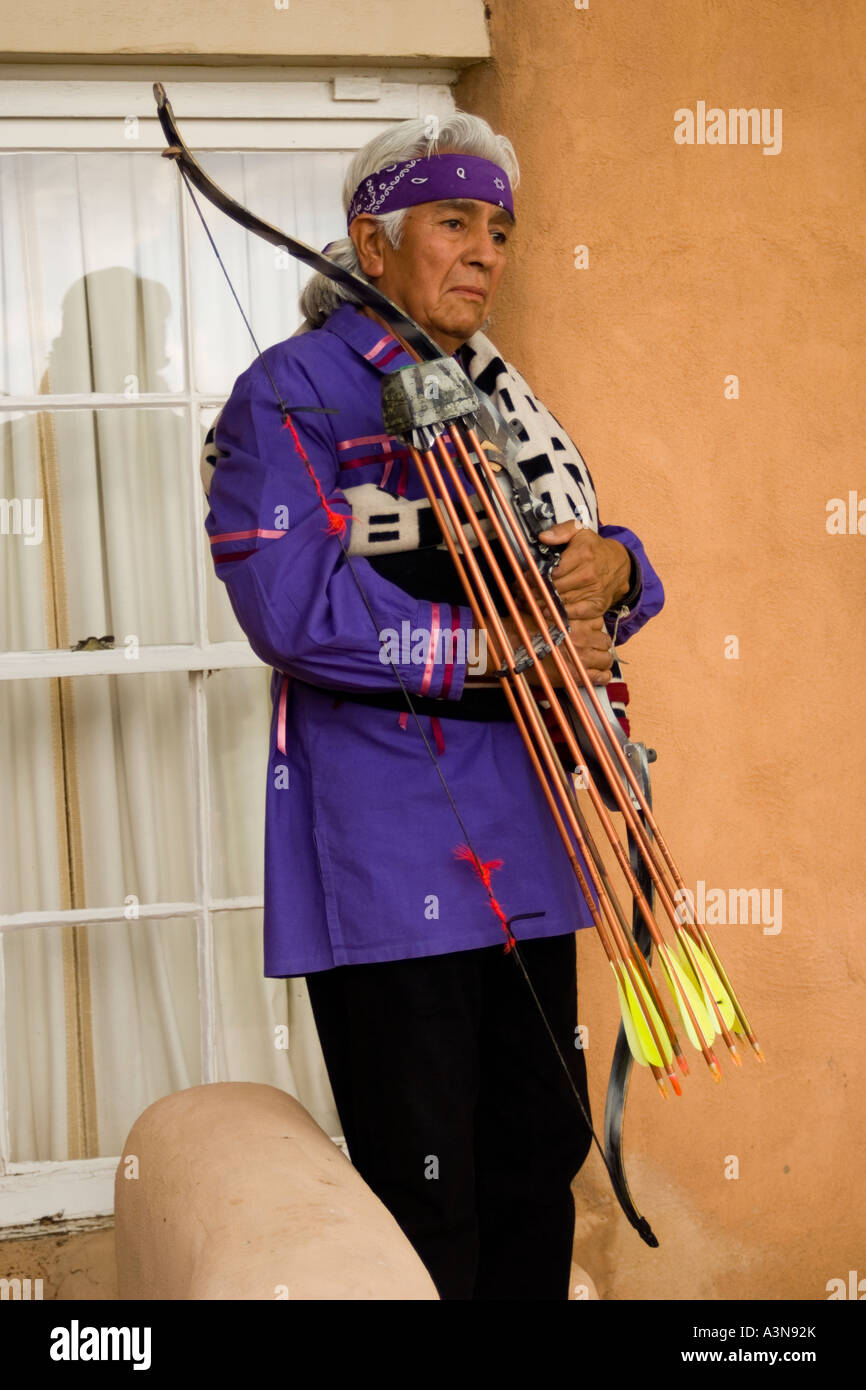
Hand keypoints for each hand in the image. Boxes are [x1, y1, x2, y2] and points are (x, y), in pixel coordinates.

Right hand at [471, 610, 613, 686]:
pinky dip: (601, 677)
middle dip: (598, 644)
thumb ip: (557, 614)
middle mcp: (581, 638)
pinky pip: (602, 677)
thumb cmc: (521, 632)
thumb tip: (561, 614)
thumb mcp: (541, 613)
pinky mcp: (578, 676)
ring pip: (606, 658)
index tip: (585, 633)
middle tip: (588, 649)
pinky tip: (595, 675)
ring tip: (591, 662)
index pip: (597, 622)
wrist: (510, 650)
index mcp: (574, 621)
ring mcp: (581, 657)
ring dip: (601, 660)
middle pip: (604, 640)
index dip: (592, 628)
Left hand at [519, 520, 631, 624]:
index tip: (525, 577)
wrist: (619, 565)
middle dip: (536, 591)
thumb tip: (543, 537)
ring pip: (561, 602)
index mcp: (583, 555)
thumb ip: (561, 530)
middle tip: (522, 591)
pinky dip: (559, 615)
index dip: (536, 576)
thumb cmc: (595, 548)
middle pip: (555, 588)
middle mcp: (589, 575)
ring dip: (542, 604)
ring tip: (528, 601)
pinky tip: (546, 612)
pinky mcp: (596, 606)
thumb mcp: (580, 531)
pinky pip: (574, 614)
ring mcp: (594, 592)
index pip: (552, 571)